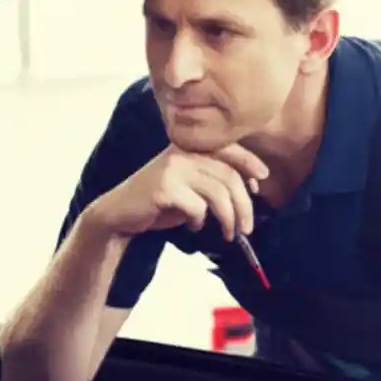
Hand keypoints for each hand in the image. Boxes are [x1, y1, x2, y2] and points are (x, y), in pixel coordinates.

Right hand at [86, 143, 268, 242]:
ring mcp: (172, 168)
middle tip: (246, 227)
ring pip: (217, 193)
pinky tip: (193, 226)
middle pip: (228, 176)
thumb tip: (250, 186)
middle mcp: (182, 151)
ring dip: (228, 218)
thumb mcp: (189, 184)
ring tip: (228, 234)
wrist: (119, 213)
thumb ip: (213, 179)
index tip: (261, 180)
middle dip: (243, 205)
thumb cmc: (159, 201)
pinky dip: (200, 221)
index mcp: (189, 146)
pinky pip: (197, 207)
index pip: (228, 148)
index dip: (249, 162)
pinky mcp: (164, 188)